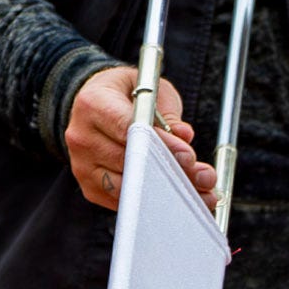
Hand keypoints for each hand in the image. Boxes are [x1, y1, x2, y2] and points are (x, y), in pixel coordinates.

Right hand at [66, 66, 216, 211]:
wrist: (90, 105)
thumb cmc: (124, 94)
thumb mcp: (148, 87)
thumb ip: (167, 111)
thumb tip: (184, 136)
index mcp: (93, 104)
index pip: (129, 130)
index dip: (162, 145)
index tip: (189, 156)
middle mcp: (82, 137)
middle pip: (131, 163)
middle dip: (173, 172)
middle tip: (205, 179)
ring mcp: (83, 166)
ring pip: (129, 187)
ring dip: (167, 192)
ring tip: (200, 192)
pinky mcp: (89, 187)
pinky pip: (124, 201)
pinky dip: (152, 201)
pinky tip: (176, 197)